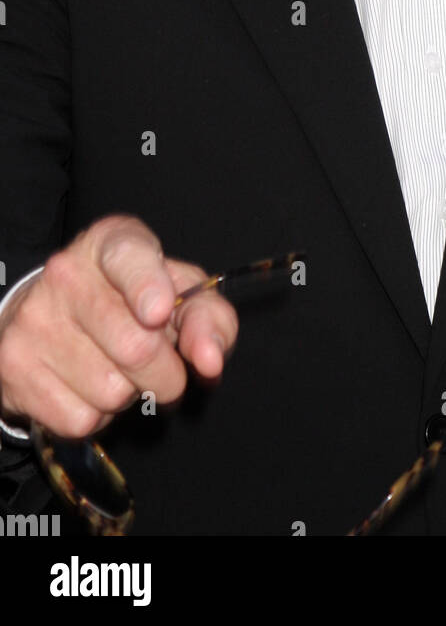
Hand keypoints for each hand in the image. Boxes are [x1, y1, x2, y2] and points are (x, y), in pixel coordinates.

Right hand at [0, 214, 238, 438]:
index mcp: (111, 243)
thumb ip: (208, 318)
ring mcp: (35, 322)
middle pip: (138, 348)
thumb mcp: (178, 293)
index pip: (130, 258)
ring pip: (112, 391)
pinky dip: (99, 415)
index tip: (159, 311)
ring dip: (130, 394)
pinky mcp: (15, 368)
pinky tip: (88, 385)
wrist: (47, 316)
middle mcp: (67, 274)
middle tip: (162, 366)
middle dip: (167, 373)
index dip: (148, 287)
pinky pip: (82, 419)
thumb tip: (209, 360)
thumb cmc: (129, 302)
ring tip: (116, 367)